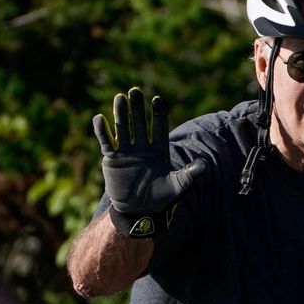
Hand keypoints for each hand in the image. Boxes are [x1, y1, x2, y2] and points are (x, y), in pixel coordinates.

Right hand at [93, 87, 209, 237]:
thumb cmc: (160, 198)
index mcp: (158, 149)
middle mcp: (142, 146)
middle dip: (137, 108)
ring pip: (123, 127)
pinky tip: (99, 118)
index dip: (158, 113)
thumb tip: (204, 165)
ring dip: (121, 113)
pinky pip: (107, 141)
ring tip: (119, 98)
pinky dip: (102, 130)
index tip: (158, 100)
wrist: (139, 211)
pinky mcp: (112, 158)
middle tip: (135, 91)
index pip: (159, 126)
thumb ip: (189, 175)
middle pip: (139, 122)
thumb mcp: (177, 187)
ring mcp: (126, 151)